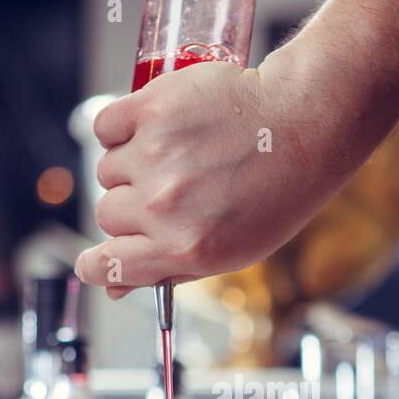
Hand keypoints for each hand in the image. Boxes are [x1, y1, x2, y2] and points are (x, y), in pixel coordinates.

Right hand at [75, 43, 376, 296]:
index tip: (100, 259)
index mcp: (184, 248)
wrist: (301, 125)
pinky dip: (122, 127)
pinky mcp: (151, 109)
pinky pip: (106, 127)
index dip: (97, 265)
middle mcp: (164, 206)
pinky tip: (157, 130)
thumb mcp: (230, 251)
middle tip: (174, 191)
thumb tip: (113, 289)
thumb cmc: (272, 194)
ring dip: (131, 165)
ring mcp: (154, 155)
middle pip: (106, 215)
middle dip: (132, 208)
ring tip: (178, 157)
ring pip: (107, 171)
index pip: (104, 267)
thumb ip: (168, 269)